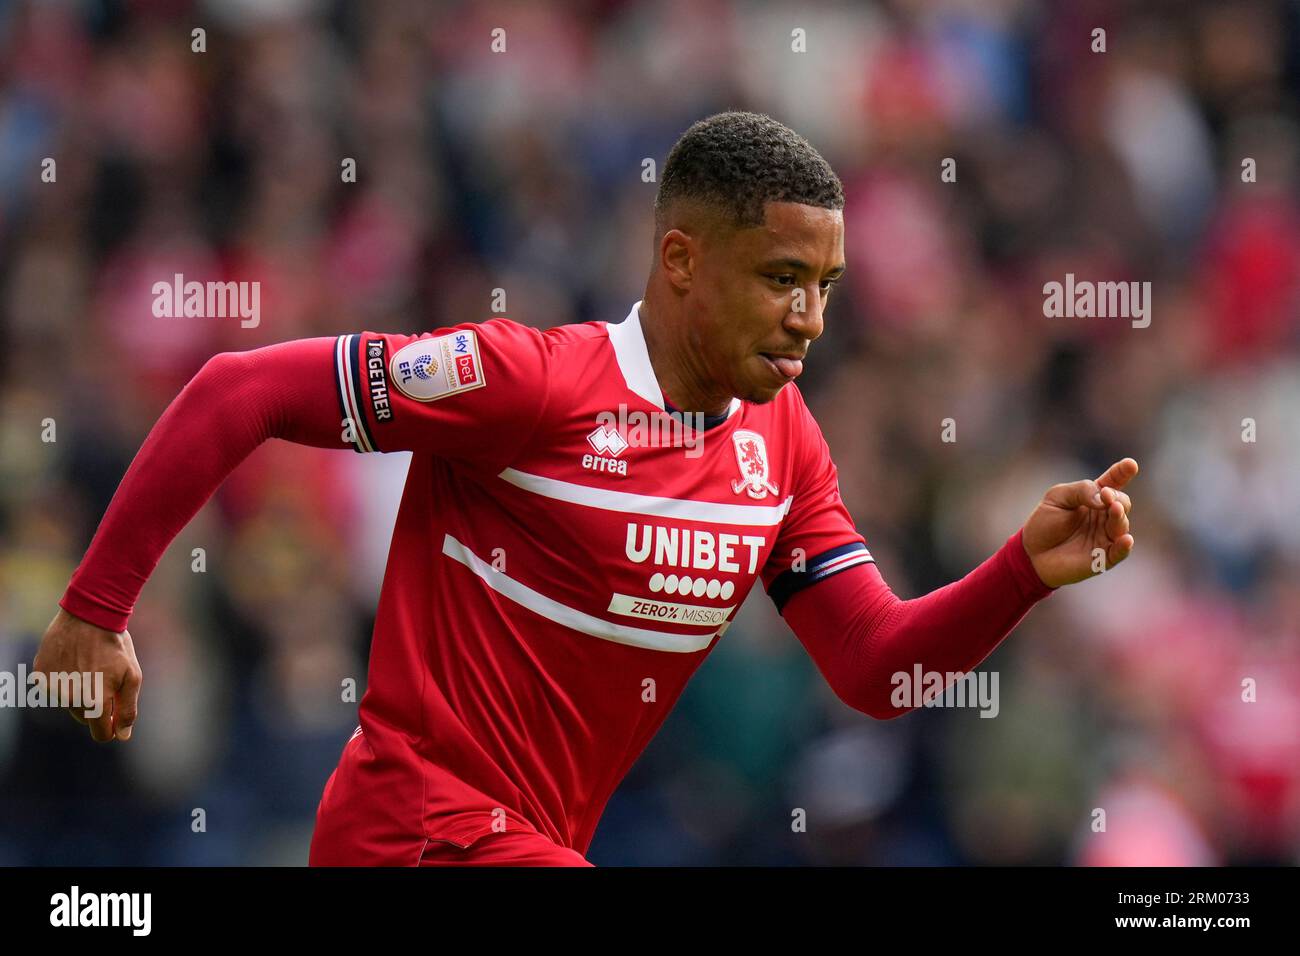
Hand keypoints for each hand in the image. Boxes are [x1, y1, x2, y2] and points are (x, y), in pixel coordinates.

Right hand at [33, 607, 141, 741]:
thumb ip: (127, 709)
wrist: (89, 615)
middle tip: (105, 681)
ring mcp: (52, 687)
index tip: (115, 717)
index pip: (100, 734)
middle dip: (97, 707)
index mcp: (95, 702)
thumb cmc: (115, 646)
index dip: (110, 728)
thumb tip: (122, 736)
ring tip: (90, 667)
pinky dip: (64, 679)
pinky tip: (74, 661)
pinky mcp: (41, 675)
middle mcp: (70, 699)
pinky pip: (54, 687)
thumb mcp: (132, 676)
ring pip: (69, 703)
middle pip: (85, 718)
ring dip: (80, 692)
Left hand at [1021, 458, 1136, 587]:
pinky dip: (1124, 546)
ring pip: (1121, 525)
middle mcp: (1104, 516)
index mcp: (1094, 498)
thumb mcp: (1057, 497)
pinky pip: (1119, 552)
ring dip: (1119, 517)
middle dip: (1116, 498)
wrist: (1031, 552)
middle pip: (1122, 503)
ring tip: (1113, 509)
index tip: (1130, 464)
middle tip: (1106, 495)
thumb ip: (1081, 491)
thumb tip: (1104, 497)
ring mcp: (1105, 536)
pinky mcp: (1103, 557)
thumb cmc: (1044, 523)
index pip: (1113, 482)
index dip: (1123, 472)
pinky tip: (1126, 539)